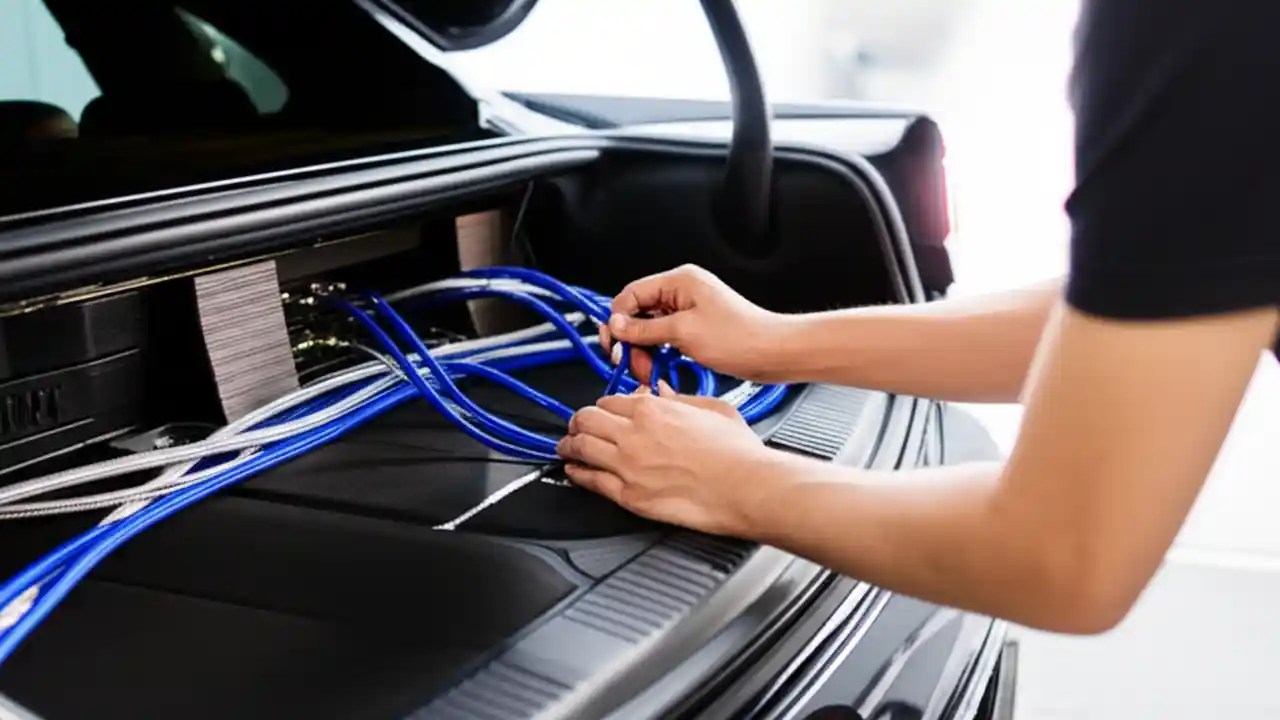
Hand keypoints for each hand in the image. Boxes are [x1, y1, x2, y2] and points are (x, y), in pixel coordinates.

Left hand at [556, 383, 788, 536]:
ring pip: (580, 447)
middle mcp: (634, 433)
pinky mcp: (628, 495)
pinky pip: (590, 480)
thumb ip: (681, 398)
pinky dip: (575, 472)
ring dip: (569, 444)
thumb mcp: (712, 408)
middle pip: (586, 419)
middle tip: (577, 425)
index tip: (604, 411)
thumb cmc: (737, 452)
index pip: (611, 400)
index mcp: (654, 408)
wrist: (746, 487)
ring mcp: (627, 465)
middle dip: (579, 421)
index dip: (604, 405)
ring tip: (566, 445)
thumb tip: (663, 392)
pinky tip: (572, 470)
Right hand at [601, 265, 785, 381]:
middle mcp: (683, 292)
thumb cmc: (741, 338)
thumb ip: (646, 329)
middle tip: (628, 360)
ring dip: (643, 350)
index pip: (632, 294)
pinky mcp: (695, 329)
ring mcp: (689, 311)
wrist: (772, 354)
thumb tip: (618, 326)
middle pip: (638, 312)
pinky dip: (658, 353)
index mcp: (680, 282)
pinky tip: (659, 368)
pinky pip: (665, 338)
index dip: (619, 319)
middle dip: (631, 338)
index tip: (614, 343)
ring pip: (650, 328)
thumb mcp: (684, 333)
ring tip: (647, 370)